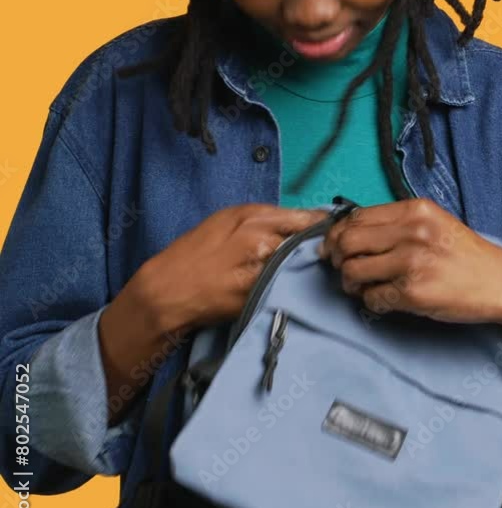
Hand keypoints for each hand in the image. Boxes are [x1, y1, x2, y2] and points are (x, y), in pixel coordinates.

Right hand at [135, 203, 327, 337]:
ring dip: (304, 269)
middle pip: (307, 241)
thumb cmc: (195, 253)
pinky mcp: (258, 293)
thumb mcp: (225, 222)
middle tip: (318, 255)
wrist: (169, 289)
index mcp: (250, 215)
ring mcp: (260, 266)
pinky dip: (290, 288)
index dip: (319, 226)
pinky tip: (284, 289)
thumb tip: (296, 221)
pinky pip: (286, 288)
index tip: (327, 233)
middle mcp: (259, 236)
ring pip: (300, 265)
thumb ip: (260, 221)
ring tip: (299, 274)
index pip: (304, 217)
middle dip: (314, 248)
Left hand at [317, 198, 501, 323]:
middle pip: (347, 242)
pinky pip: (371, 298)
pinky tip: (384, 299)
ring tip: (362, 287)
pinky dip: (370, 302)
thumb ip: (395, 223)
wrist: (500, 281)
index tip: (332, 247)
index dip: (336, 235)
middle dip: (336, 258)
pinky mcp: (413, 293)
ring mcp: (411, 263)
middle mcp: (411, 232)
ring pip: (353, 271)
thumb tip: (347, 233)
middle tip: (341, 269)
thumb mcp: (432, 223)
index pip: (355, 217)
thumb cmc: (463, 254)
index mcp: (414, 210)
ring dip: (350, 283)